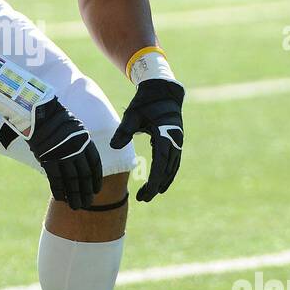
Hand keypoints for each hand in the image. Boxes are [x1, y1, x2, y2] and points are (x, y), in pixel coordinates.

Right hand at [27, 96, 102, 210]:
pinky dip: (59, 190)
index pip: (94, 165)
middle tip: (88, 203)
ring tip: (77, 206)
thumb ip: (79, 144)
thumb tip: (81, 159)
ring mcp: (63, 156)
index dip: (96, 180)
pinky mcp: (49, 160)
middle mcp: (76, 150)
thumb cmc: (56, 119)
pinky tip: (62, 199)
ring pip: (71, 181)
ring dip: (74, 195)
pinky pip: (56, 180)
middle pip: (84, 176)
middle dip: (86, 192)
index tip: (96, 191)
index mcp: (85, 142)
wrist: (40, 112)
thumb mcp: (75, 129)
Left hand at [111, 79, 183, 201]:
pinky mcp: (176, 141)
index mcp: (164, 135)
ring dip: (163, 182)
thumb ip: (124, 131)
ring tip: (150, 194)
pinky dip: (167, 173)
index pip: (160, 166)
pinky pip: (173, 162)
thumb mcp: (133, 114)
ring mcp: (177, 142)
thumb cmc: (145, 102)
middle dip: (156, 186)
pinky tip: (159, 182)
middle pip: (167, 171)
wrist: (163, 90)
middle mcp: (174, 141)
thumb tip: (113, 146)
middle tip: (143, 199)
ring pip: (172, 168)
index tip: (145, 195)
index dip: (153, 182)